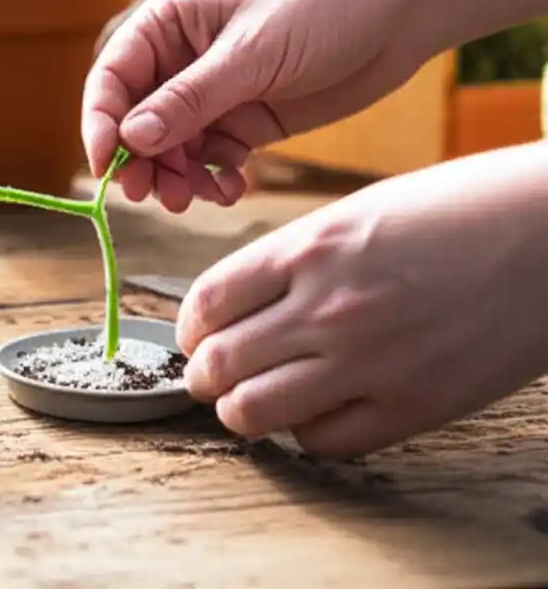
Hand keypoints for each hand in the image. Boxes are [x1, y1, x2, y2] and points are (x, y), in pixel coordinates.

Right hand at [82, 0, 427, 211]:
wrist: (399, 14)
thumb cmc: (321, 8)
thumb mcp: (249, 57)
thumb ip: (187, 101)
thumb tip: (130, 140)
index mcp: (166, 24)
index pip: (111, 79)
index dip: (101, 124)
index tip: (107, 166)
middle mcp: (179, 61)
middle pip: (135, 123)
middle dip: (143, 162)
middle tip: (155, 196)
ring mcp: (211, 95)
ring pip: (171, 150)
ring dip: (178, 178)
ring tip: (199, 198)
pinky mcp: (243, 122)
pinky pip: (209, 161)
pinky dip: (213, 180)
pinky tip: (233, 188)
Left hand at [176, 143, 547, 457]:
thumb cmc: (464, 210)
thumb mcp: (359, 211)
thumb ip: (291, 260)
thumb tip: (236, 307)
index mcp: (309, 247)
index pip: (205, 304)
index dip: (189, 328)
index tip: (197, 335)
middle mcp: (327, 307)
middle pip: (216, 365)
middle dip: (204, 374)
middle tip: (215, 373)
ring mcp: (368, 362)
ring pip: (252, 413)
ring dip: (242, 409)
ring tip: (256, 397)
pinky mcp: (412, 407)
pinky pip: (322, 442)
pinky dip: (307, 431)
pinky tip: (320, 409)